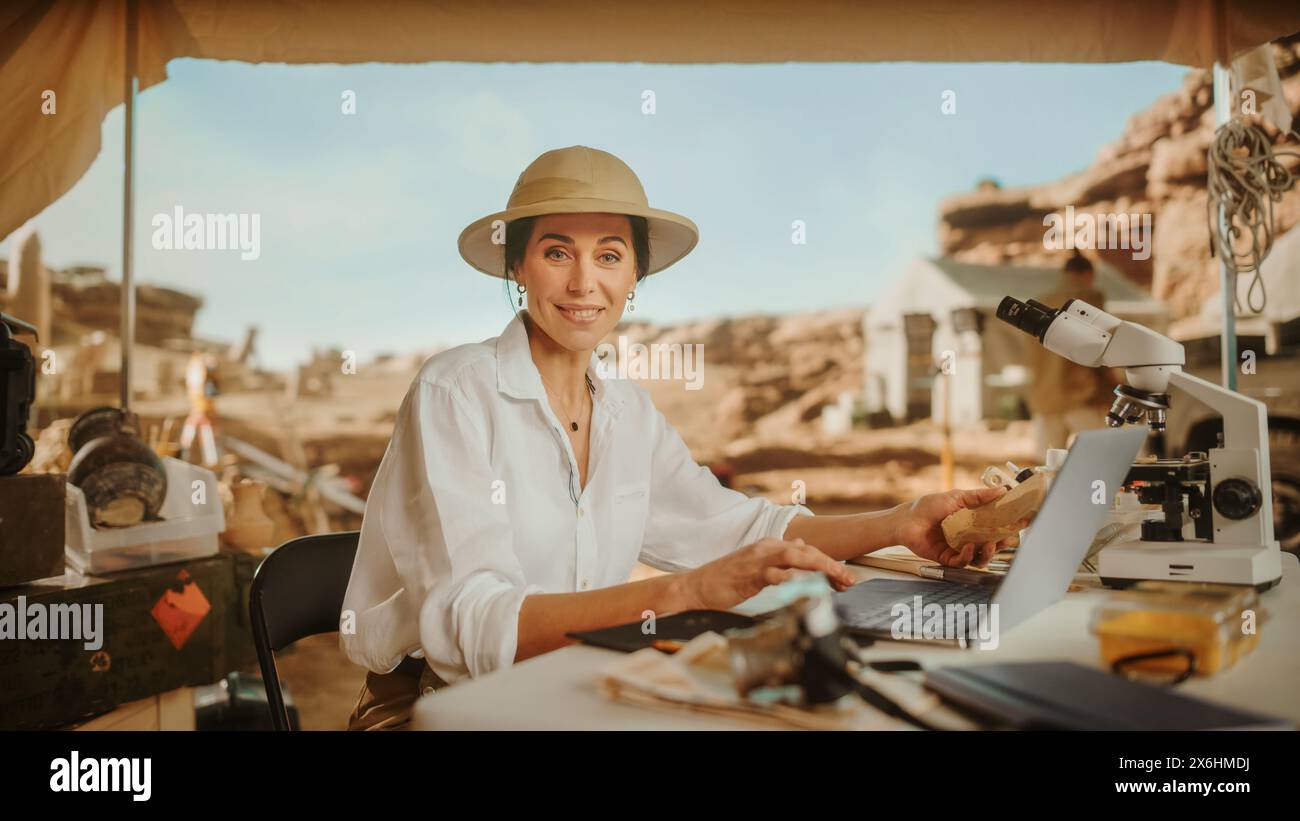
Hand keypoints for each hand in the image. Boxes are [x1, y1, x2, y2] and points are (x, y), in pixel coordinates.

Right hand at [679, 538, 856, 610]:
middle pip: (806, 550)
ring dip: (820, 567)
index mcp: (769, 545)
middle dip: (830, 564)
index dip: (827, 562)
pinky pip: (775, 574)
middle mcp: (766, 548)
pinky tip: (807, 584)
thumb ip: (778, 556)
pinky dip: (793, 578)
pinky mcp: (750, 574)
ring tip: (837, 579)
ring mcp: (758, 560)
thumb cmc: (727, 578)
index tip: (844, 577)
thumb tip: (798, 545)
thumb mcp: (756, 564)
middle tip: (849, 579)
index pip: (805, 550)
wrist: (698, 586)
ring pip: (795, 557)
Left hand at [893, 487, 1026, 568]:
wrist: (905, 521)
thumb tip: (1002, 490)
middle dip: (1002, 544)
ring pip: (980, 557)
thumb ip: (979, 496)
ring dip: (988, 553)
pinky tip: (968, 547)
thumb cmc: (927, 507)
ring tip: (988, 545)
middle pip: (992, 545)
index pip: (995, 527)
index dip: (1009, 527)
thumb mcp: (956, 497)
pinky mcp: (948, 558)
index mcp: (972, 522)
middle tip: (1006, 539)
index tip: (1021, 525)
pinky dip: (968, 556)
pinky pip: (963, 562)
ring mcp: (959, 548)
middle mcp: (968, 536)